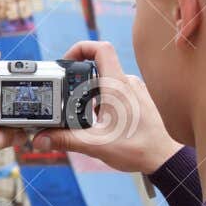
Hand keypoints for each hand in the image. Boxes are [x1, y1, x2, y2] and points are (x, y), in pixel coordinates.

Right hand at [31, 40, 181, 174]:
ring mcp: (135, 90)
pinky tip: (98, 120)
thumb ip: (65, 140)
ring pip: (107, 80)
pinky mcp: (138, 99)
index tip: (66, 62)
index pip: (100, 48)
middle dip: (79, 77)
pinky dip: (103, 99)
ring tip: (81, 111)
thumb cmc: (137, 149)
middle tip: (66, 93)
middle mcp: (127, 83)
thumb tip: (41, 139)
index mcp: (116, 86)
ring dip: (91, 91)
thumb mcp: (95, 145)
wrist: (163, 158)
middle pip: (99, 65)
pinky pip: (116, 90)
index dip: (80, 48)